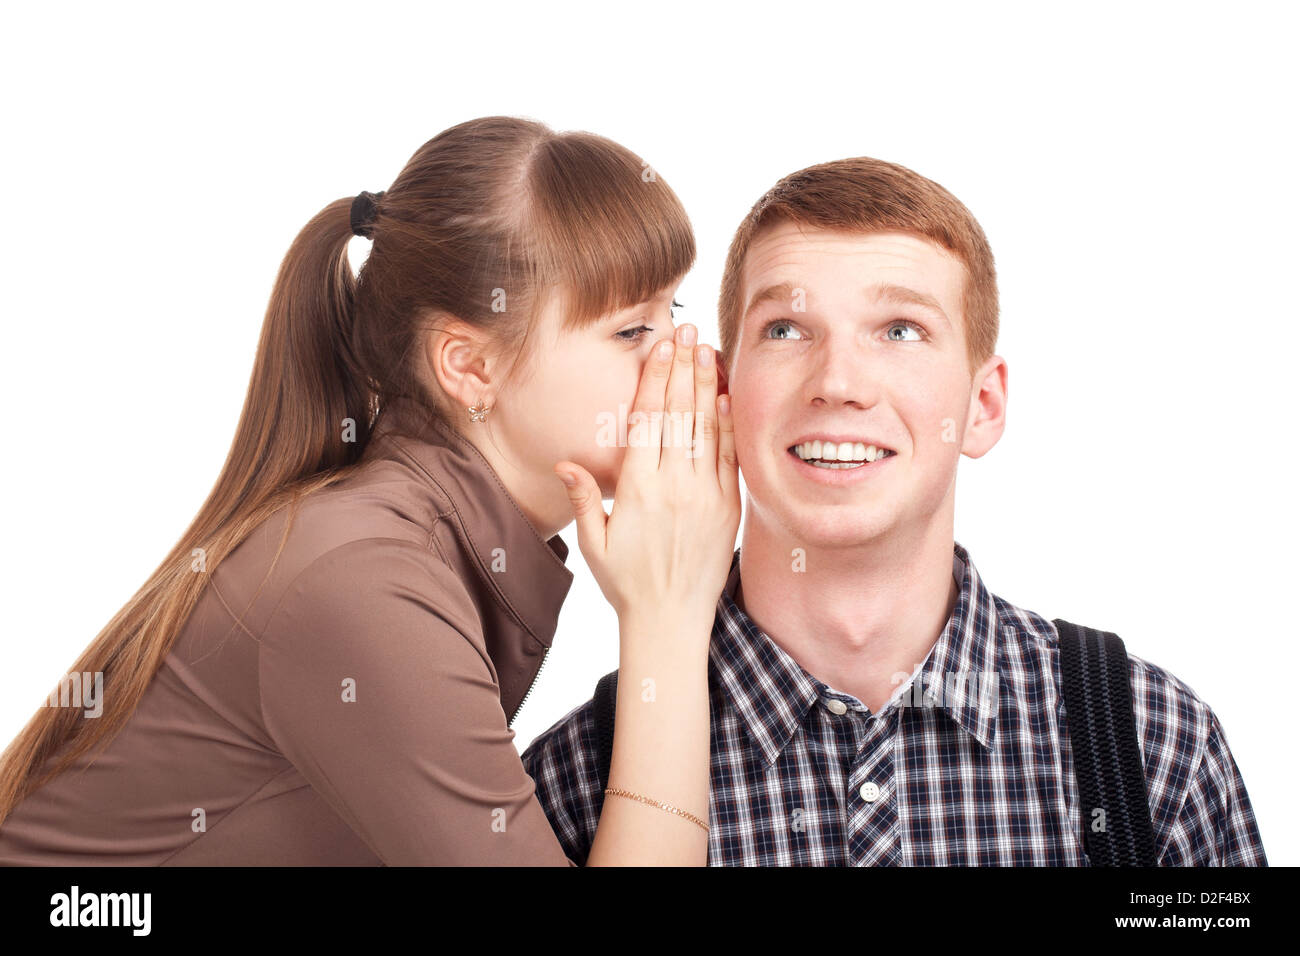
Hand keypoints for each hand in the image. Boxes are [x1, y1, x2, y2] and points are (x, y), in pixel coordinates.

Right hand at [555, 324, 740, 628]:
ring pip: (706, 428)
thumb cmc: (627, 583)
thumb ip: (583, 499)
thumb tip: (565, 462)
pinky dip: (728, 424)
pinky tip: (727, 396)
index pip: (647, 420)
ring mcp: (705, 496)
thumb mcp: (594, 543)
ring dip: (707, 386)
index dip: (655, 379)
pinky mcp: (728, 508)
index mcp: (637, 490)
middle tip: (688, 330)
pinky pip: (729, 457)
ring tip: (708, 350)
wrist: (671, 621)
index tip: (661, 346)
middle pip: (679, 413)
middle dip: (683, 368)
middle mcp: (674, 487)